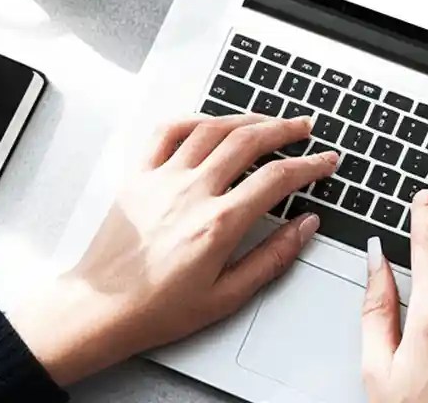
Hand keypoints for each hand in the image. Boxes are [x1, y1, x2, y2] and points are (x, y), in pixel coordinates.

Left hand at [11, 114, 335, 385]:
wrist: (102, 309)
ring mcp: (162, 179)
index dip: (309, 165)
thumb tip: (304, 226)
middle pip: (248, 141)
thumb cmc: (158, 309)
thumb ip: (272, 257)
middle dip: (284, 129)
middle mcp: (191, 193)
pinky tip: (211, 122)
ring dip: (246, 119)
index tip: (325, 161)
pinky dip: (195, 120)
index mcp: (218, 224)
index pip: (277, 179)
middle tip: (304, 128)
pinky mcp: (138, 176)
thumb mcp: (227, 296)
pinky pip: (168, 132)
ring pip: (212, 129)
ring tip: (267, 121)